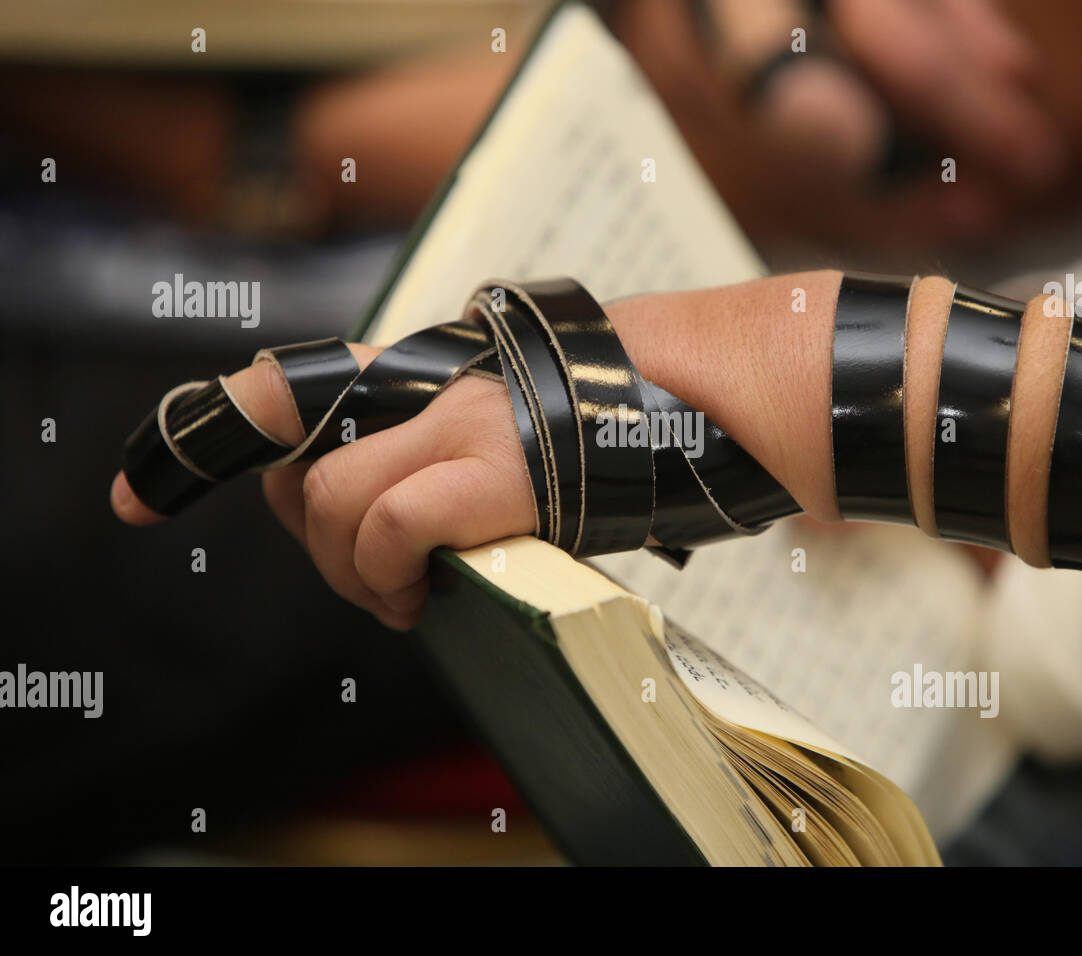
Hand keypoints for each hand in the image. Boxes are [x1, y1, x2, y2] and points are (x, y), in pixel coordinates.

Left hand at [111, 347, 534, 630]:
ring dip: (354, 573)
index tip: (131, 500)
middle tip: (375, 580)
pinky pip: (393, 526)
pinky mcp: (489, 469)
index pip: (275, 392)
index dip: (196, 440)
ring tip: (404, 594)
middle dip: (318, 550)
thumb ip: (402, 455)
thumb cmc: (565, 440)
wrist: (660, 406)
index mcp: (403, 378)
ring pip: (332, 503)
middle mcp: (418, 392)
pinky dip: (391, 572)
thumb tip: (340, 516)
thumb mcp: (469, 434)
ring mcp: (453, 424)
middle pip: (299, 478)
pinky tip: (426, 590)